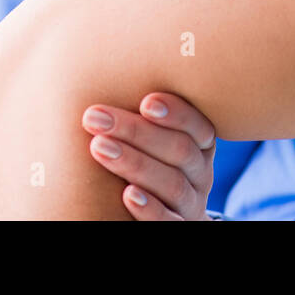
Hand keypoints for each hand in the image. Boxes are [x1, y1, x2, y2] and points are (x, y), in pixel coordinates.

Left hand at [80, 92, 216, 219]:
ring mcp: (190, 204)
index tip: (145, 102)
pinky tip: (127, 194)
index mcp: (199, 145)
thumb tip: (95, 66)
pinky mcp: (179, 227)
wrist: (159, 212)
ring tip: (98, 147)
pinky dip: (149, 207)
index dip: (175, 113)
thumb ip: (141, 115)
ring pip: (173, 183)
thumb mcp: (151, 138)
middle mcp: (200, 174)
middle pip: (179, 150)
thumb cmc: (146, 158)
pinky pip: (169, 221)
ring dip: (134, 163)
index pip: (197, 126)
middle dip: (136, 131)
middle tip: (95, 117)